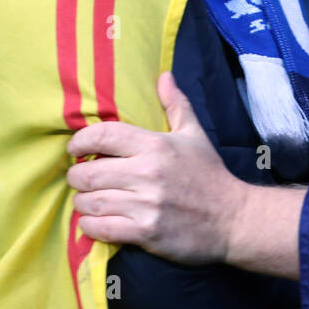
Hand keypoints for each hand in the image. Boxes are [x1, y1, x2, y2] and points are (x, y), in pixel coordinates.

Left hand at [66, 72, 246, 265]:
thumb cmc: (209, 175)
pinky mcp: (145, 232)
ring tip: (87, 199)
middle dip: (76, 176)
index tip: (75, 149)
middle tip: (80, 178)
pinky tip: (94, 221)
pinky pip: (100, 229)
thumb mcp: (195, 135)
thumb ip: (176, 105)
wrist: (232, 219)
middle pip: (88, 173)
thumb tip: (164, 75)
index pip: (104, 135)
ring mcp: (145, 205)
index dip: (81, 141)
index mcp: (155, 146)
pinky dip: (89, 226)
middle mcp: (147, 173)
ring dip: (82, 202)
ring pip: (90, 202)